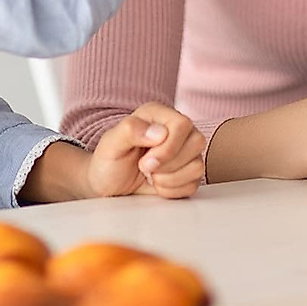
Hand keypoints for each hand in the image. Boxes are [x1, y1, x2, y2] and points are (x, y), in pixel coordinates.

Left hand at [87, 102, 205, 199]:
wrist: (108, 185)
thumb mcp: (111, 144)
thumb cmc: (108, 161)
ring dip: (170, 179)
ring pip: (198, 165)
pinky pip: (194, 184)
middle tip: (146, 169)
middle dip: (169, 164)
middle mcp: (175, 130)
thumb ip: (131, 130)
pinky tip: (158, 185)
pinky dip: (174, 190)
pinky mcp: (187, 173)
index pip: (182, 124)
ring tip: (151, 177)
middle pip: (197, 142)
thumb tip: (160, 132)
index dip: (168, 148)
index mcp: (158, 115)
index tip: (145, 163)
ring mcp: (184, 152)